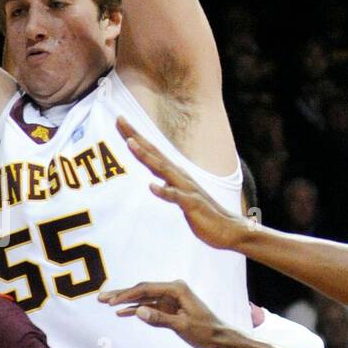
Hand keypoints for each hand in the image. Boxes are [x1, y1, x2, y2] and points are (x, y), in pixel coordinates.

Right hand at [100, 277, 224, 347]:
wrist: (218, 337)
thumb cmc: (205, 331)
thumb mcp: (182, 327)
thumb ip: (160, 318)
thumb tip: (139, 311)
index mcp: (177, 289)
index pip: (146, 289)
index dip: (127, 295)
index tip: (111, 302)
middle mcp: (172, 289)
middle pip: (142, 290)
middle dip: (121, 295)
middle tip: (100, 298)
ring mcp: (169, 298)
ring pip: (143, 298)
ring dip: (125, 301)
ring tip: (105, 303)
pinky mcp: (168, 307)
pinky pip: (148, 306)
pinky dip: (135, 309)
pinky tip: (121, 313)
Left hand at [116, 116, 250, 251]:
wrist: (228, 228)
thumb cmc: (202, 212)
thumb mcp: (180, 196)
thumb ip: (168, 187)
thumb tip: (155, 183)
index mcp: (175, 174)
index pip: (152, 151)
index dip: (136, 137)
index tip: (120, 121)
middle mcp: (179, 176)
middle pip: (154, 153)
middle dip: (136, 136)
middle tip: (119, 119)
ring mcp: (186, 189)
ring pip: (163, 169)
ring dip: (146, 156)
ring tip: (130, 143)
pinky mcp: (192, 205)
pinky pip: (177, 198)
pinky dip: (165, 191)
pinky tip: (152, 186)